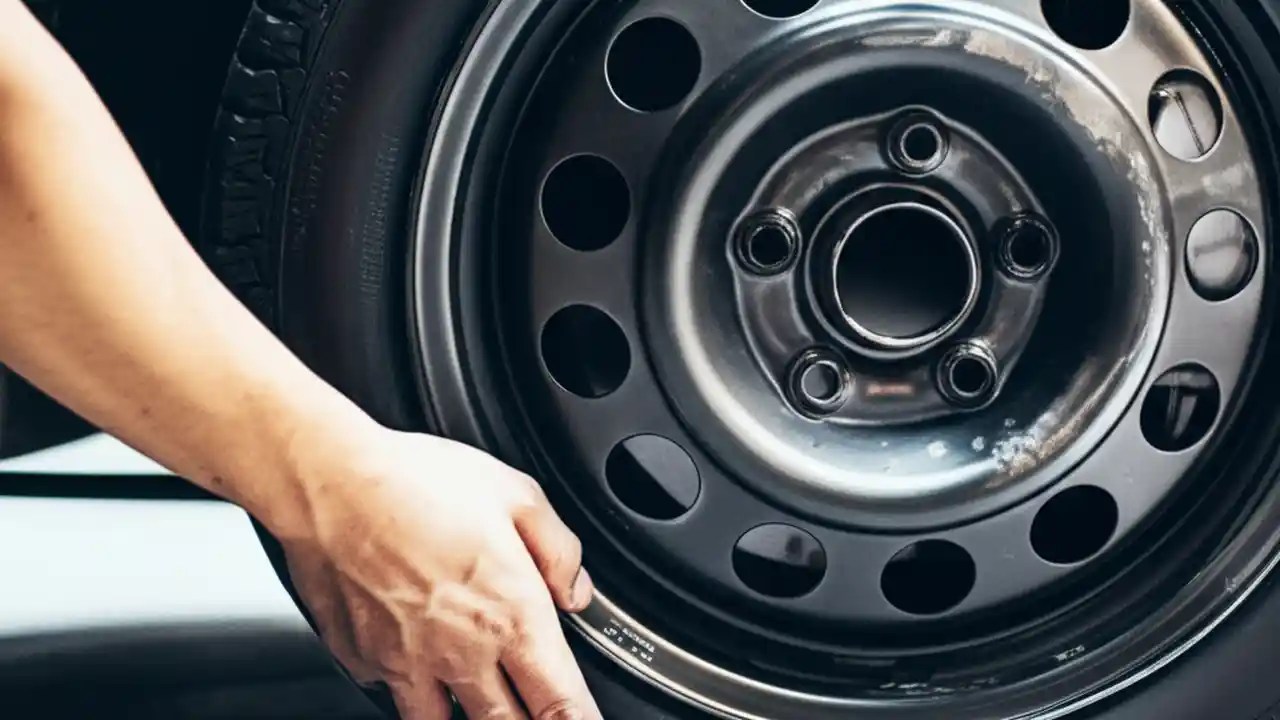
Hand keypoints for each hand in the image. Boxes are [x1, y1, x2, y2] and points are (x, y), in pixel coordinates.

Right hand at [276, 428, 600, 719]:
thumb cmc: (416, 481)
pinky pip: (392, 693)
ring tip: (479, 698)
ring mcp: (408, 664)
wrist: (329, 483)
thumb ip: (559, 550)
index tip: (585, 719)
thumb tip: (576, 589)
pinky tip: (416, 661)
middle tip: (533, 705)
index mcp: (511, 616)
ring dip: (468, 716)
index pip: (561, 703)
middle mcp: (462, 653)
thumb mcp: (517, 493)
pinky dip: (410, 687)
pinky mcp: (364, 660)